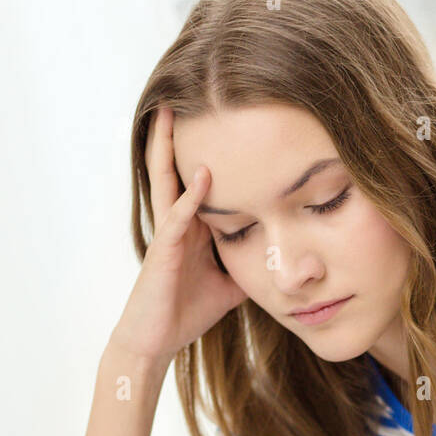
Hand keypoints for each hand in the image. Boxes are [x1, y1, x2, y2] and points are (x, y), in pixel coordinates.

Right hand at [114, 106, 247, 360]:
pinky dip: (191, 196)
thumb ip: (249, 264)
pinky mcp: (163, 252)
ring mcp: (168, 234)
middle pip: (176, 167)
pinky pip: (178, 218)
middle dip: (177, 132)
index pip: (197, 177)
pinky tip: (202, 174)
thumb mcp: (230, 285)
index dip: (203, 147)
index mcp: (191, 227)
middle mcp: (177, 223)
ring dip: (169, 148)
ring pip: (168, 181)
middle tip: (184, 92)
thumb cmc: (185, 313)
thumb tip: (280, 257)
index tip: (218, 116)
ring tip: (172, 112)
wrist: (156, 342)